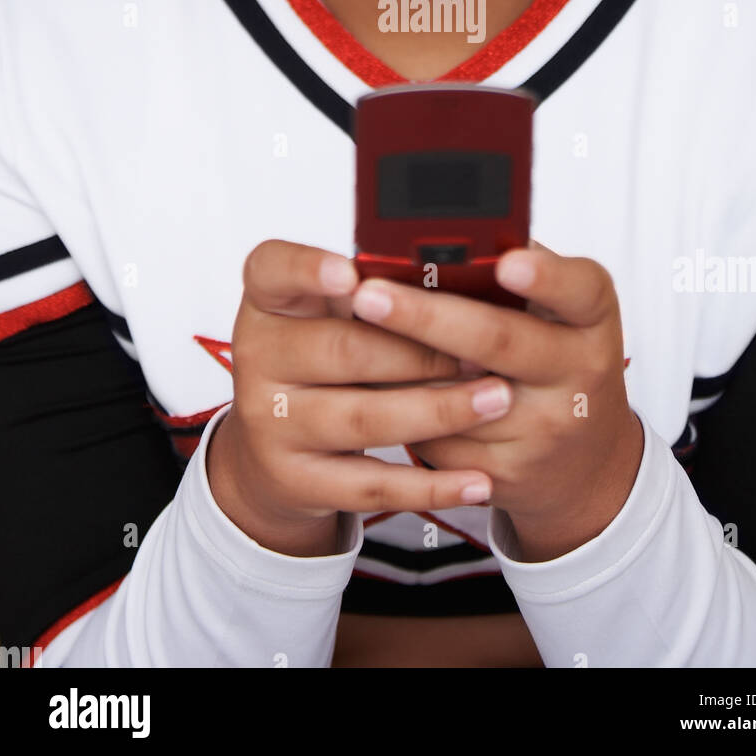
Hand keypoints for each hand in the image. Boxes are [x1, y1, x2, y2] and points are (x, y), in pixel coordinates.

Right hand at [206, 240, 522, 546]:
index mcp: (270, 300)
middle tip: (482, 351)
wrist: (272, 448)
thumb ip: (376, 288)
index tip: (352, 274)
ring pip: (362, 420)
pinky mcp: (296, 480)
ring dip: (438, 410)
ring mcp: (271, 424)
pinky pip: (370, 486)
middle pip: (341, 350)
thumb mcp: (329, 310)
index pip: (272, 269)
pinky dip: (430, 485)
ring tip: (496, 399)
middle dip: (419, 352)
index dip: (309, 269)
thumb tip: (466, 276)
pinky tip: (476, 481)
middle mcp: (258, 357)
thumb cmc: (323, 357)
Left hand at [348, 240, 643, 561]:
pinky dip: (400, 406)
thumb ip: (514, 267)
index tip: (508, 262)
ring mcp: (545, 428)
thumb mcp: (558, 307)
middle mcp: (579, 373)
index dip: (545, 277)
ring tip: (351, 335)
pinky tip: (374, 383)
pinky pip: (439, 438)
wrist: (585, 460)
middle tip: (370, 294)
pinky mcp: (508, 472)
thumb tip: (438, 232)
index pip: (580, 289)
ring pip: (454, 395)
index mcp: (592, 318)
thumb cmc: (557, 357)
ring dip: (396, 365)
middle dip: (427, 316)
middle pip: (499, 341)